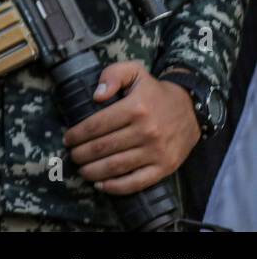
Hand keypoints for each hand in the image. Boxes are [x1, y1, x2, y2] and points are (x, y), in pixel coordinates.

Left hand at [64, 62, 199, 194]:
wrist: (191, 109)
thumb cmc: (155, 92)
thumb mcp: (134, 71)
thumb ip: (112, 75)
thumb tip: (96, 95)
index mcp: (135, 108)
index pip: (96, 125)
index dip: (77, 134)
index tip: (68, 139)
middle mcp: (146, 131)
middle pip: (103, 147)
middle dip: (81, 154)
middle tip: (72, 155)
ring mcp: (157, 151)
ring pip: (116, 166)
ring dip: (93, 171)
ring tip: (82, 170)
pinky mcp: (166, 167)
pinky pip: (138, 181)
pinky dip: (117, 187)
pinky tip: (101, 185)